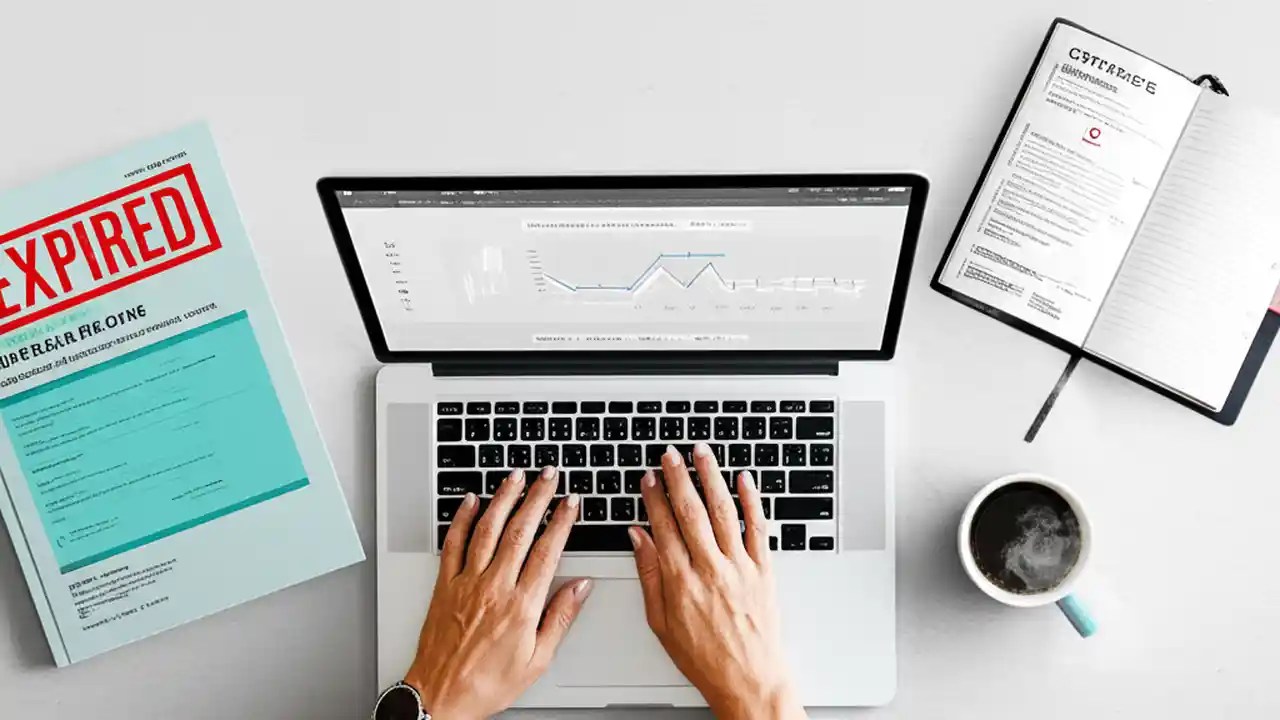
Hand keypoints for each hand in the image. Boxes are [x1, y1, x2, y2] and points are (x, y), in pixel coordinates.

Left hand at [403, 468, 590, 719]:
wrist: (441, 697)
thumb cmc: (487, 684)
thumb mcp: (537, 661)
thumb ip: (560, 619)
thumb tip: (580, 588)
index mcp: (521, 605)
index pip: (547, 550)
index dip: (562, 521)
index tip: (570, 502)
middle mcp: (494, 587)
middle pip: (520, 530)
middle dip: (537, 497)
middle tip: (548, 475)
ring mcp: (466, 583)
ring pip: (488, 529)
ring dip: (503, 498)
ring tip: (516, 476)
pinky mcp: (445, 586)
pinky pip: (453, 544)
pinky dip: (461, 519)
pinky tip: (471, 501)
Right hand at [630, 443, 806, 719]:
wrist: (748, 680)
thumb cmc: (704, 658)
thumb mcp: (661, 622)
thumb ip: (649, 576)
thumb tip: (639, 539)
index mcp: (681, 580)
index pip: (663, 526)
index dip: (654, 497)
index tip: (649, 478)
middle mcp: (710, 568)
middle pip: (691, 511)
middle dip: (678, 478)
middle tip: (670, 455)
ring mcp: (740, 567)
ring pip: (723, 511)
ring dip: (711, 477)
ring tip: (702, 454)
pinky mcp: (764, 570)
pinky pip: (758, 527)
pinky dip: (752, 500)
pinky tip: (744, 480)